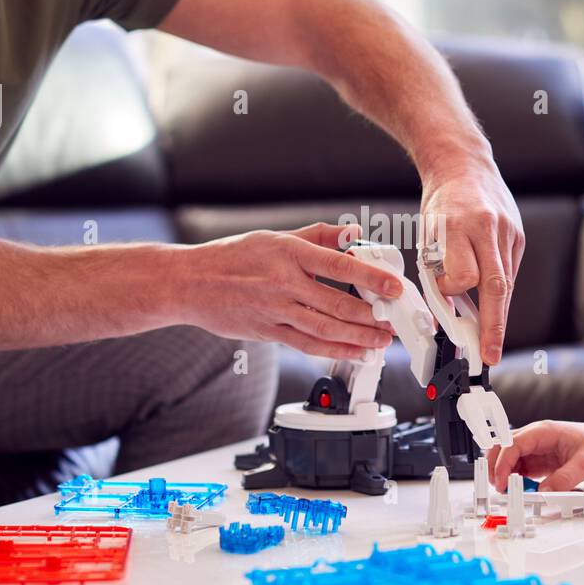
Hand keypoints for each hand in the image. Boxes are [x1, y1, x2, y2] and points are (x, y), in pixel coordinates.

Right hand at [175, 222, 399, 359]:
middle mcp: (283, 282)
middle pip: (336, 302)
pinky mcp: (268, 332)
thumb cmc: (230, 258)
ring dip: (358, 337)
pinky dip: (333, 349)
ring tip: (380, 341)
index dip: (370, 277)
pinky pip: (306, 344)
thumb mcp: (275, 237)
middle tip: (393, 321)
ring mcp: (275, 310)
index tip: (393, 287)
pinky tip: (353, 351)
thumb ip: (318, 236)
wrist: (189, 283)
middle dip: (371, 315)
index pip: (339, 264)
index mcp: (288, 253)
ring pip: (324, 328)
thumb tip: (353, 232)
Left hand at [420, 157, 523, 364]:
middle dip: (493, 326)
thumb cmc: (440, 202)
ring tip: (489, 338)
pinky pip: (509, 273)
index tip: (445, 298)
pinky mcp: (518, 236)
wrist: (463, 165)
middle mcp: (487, 228)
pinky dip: (499, 290)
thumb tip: (447, 309)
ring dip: (497, 313)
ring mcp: (507, 232)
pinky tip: (489, 298)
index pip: (463, 275)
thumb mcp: (428, 234)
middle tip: (489, 354)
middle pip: (496, 287)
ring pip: (506, 284)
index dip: (453, 293)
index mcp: (456, 226)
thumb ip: (438, 270)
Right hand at [488, 420, 583, 491]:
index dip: (503, 463)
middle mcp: (536, 438)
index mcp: (544, 432)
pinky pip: (519, 468)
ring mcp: (536, 449)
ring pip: (508, 458)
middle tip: (499, 487)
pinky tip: (520, 489)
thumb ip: (564, 479)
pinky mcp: (540, 460)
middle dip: (496, 466)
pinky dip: (514, 479)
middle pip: (503, 447)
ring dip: (504, 473)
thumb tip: (544, 492)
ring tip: (510, 491)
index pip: (513, 444)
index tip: (501, 482)